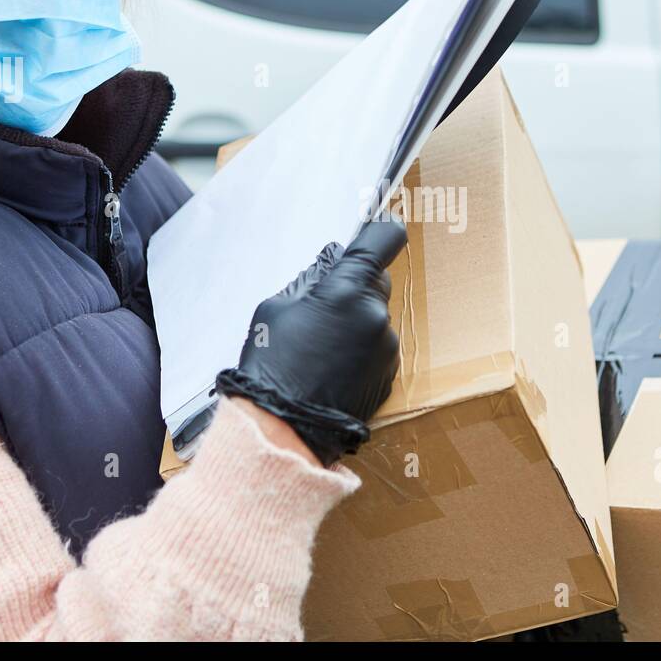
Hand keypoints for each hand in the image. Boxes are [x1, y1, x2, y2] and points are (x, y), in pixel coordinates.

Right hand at [216, 216, 406, 464]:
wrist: (283, 430)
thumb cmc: (271, 367)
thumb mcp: (275, 309)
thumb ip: (310, 281)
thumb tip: (331, 263)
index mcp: (346, 291)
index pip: (384, 240)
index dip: (381, 231)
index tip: (377, 230)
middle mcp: (376, 316)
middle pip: (377, 281)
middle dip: (355, 287)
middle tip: (322, 308)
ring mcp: (387, 348)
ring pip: (377, 317)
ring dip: (357, 322)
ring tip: (321, 348)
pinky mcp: (390, 375)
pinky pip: (378, 347)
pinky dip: (361, 350)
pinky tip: (332, 368)